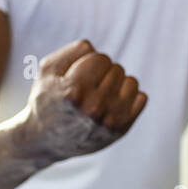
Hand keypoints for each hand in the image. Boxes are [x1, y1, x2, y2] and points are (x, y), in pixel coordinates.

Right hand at [18, 39, 147, 164]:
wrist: (45, 140)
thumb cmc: (47, 99)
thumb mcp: (47, 71)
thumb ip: (72, 52)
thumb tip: (94, 47)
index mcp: (74, 91)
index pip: (101, 58)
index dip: (90, 61)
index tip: (79, 72)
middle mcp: (94, 108)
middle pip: (116, 68)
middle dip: (103, 72)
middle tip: (87, 86)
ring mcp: (110, 120)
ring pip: (131, 81)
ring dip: (118, 83)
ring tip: (100, 93)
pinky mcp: (122, 129)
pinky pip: (142, 97)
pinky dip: (129, 96)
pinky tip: (112, 103)